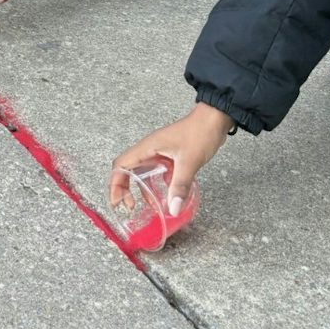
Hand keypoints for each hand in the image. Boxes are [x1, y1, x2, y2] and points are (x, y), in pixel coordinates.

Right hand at [109, 104, 234, 216]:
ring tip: (150, 205)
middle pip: (127, 169)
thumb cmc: (199, 133)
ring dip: (142, 188)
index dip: (115, 184)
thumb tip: (172, 209)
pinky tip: (166, 194)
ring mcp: (158, 152)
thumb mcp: (189, 162)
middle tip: (131, 206)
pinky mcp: (168, 155)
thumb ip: (179, 186)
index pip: (121, 165)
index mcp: (147, 147)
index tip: (117, 201)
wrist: (214, 119)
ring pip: (142, 172)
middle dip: (125, 189)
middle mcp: (149, 149)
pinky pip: (156, 172)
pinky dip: (156, 184)